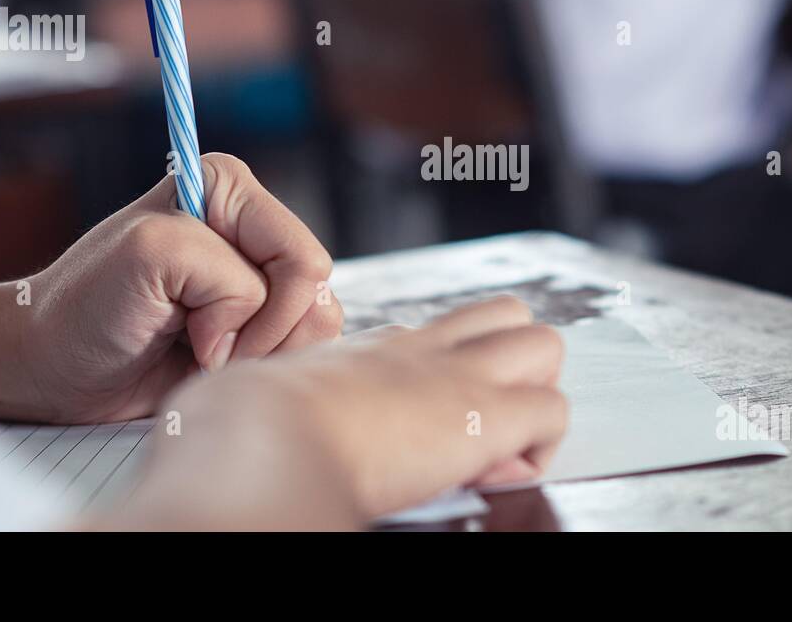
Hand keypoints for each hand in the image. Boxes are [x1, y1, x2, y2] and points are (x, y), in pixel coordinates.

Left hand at [0, 152, 339, 421]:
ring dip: (262, 356)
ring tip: (203, 356)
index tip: (201, 333)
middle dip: (263, 336)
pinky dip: (261, 370)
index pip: (301, 258)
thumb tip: (249, 325)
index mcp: (228, 188)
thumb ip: (225, 275)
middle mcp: (250, 227)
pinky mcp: (259, 323)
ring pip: (317, 326)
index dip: (264, 308)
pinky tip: (213, 365)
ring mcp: (258, 278)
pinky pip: (302, 351)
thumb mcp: (149, 256)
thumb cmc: (86, 307)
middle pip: (316, 295)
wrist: (54, 365)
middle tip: (200, 348)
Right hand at [97, 297, 567, 529]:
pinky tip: (499, 476)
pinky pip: (553, 412)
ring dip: (535, 391)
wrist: (259, 443)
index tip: (420, 429)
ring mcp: (458, 376)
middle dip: (511, 361)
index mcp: (365, 354)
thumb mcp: (255, 396)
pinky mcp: (487, 416)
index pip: (430, 340)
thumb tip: (255, 411)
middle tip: (486, 416)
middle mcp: (419, 352)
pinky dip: (541, 447)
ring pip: (543, 342)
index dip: (444, 377)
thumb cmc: (238, 429)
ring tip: (502, 442)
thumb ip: (277, 398)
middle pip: (503, 314)